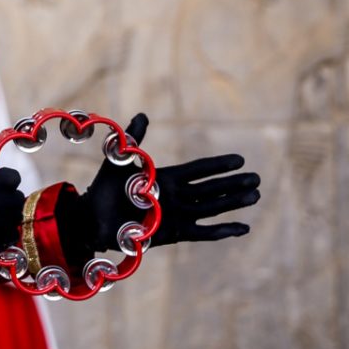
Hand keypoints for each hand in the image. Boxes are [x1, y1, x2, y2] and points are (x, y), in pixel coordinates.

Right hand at [0, 168, 26, 279]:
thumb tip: (9, 179)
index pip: (13, 177)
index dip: (10, 181)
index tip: (4, 187)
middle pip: (18, 197)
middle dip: (11, 201)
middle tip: (1, 206)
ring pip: (17, 216)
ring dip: (10, 217)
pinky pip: (12, 233)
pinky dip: (7, 233)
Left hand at [78, 113, 260, 251]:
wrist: (91, 219)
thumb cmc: (103, 190)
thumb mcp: (120, 160)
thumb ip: (134, 139)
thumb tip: (142, 115)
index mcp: (165, 178)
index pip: (198, 170)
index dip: (218, 165)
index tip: (239, 159)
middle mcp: (174, 197)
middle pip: (211, 189)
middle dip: (234, 183)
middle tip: (258, 178)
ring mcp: (176, 215)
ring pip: (211, 208)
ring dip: (234, 202)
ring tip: (255, 195)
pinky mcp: (174, 233)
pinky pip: (203, 232)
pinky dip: (223, 231)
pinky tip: (244, 227)